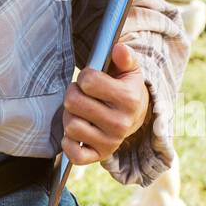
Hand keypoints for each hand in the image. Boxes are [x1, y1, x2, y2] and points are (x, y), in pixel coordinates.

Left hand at [60, 41, 150, 165]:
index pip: (88, 81)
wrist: (136, 116)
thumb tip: (119, 48)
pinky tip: (77, 132)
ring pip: (70, 126)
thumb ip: (124, 57)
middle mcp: (121, 124)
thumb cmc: (126, 88)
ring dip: (70, 116)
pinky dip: (69, 142)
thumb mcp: (130, 69)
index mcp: (129, 99)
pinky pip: (73, 153)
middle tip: (82, 95)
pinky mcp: (100, 156)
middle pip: (73, 102)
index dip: (84, 76)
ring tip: (80, 111)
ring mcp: (110, 143)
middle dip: (73, 94)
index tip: (91, 80)